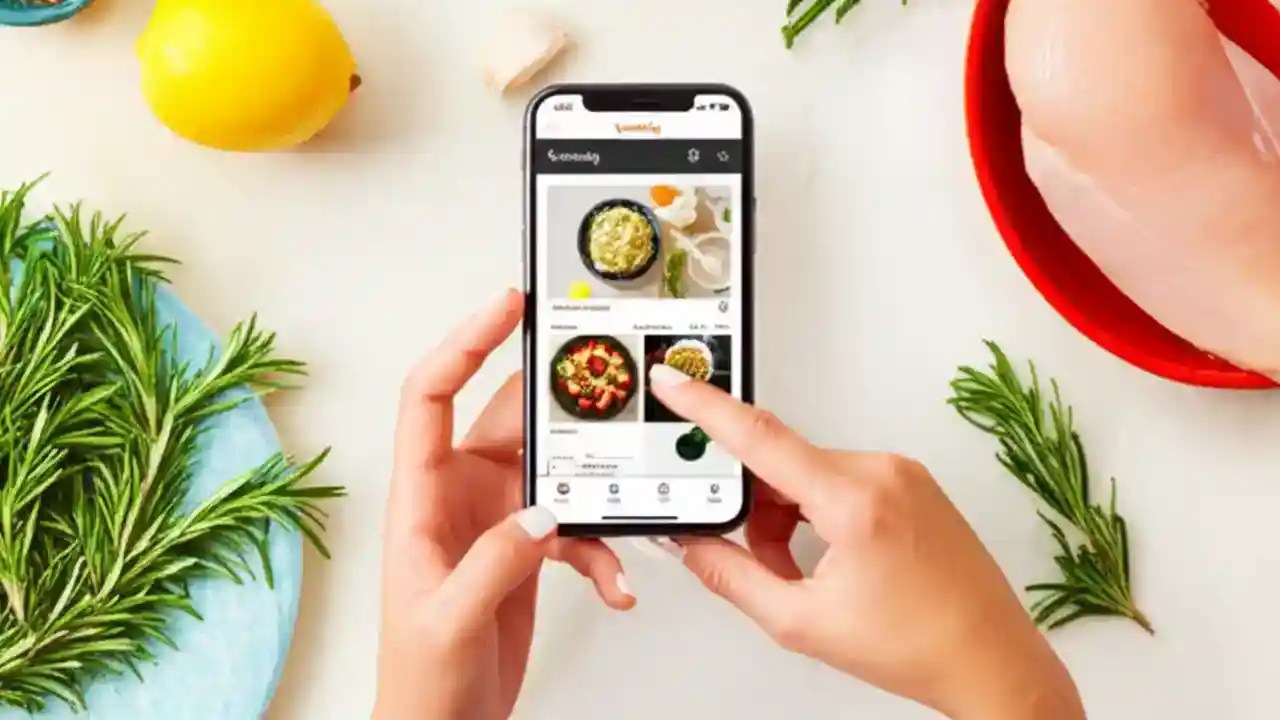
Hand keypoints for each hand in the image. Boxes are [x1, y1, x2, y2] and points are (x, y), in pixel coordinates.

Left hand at [374, 290, 633, 719]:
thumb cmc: (420, 681)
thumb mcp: (449, 620)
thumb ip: (496, 560)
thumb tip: (542, 512)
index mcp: (421, 498)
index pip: (430, 397)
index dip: (463, 343)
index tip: (505, 307)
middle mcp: (457, 497)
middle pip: (509, 423)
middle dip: (559, 415)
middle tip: (602, 397)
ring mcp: (495, 519)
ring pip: (553, 470)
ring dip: (592, 490)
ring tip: (619, 508)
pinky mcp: (525, 548)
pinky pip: (574, 525)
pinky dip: (601, 548)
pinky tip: (616, 581)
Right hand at [647, 364, 1084, 719]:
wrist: (990, 660)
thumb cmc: (919, 646)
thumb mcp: (802, 622)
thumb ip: (732, 577)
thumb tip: (694, 547)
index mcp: (855, 501)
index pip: (761, 439)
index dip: (707, 408)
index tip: (675, 383)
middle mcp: (882, 472)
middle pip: (780, 465)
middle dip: (756, 511)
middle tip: (764, 562)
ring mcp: (901, 473)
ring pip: (808, 474)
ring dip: (788, 516)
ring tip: (807, 574)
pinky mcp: (911, 482)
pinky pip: (841, 479)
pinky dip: (819, 513)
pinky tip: (831, 559)